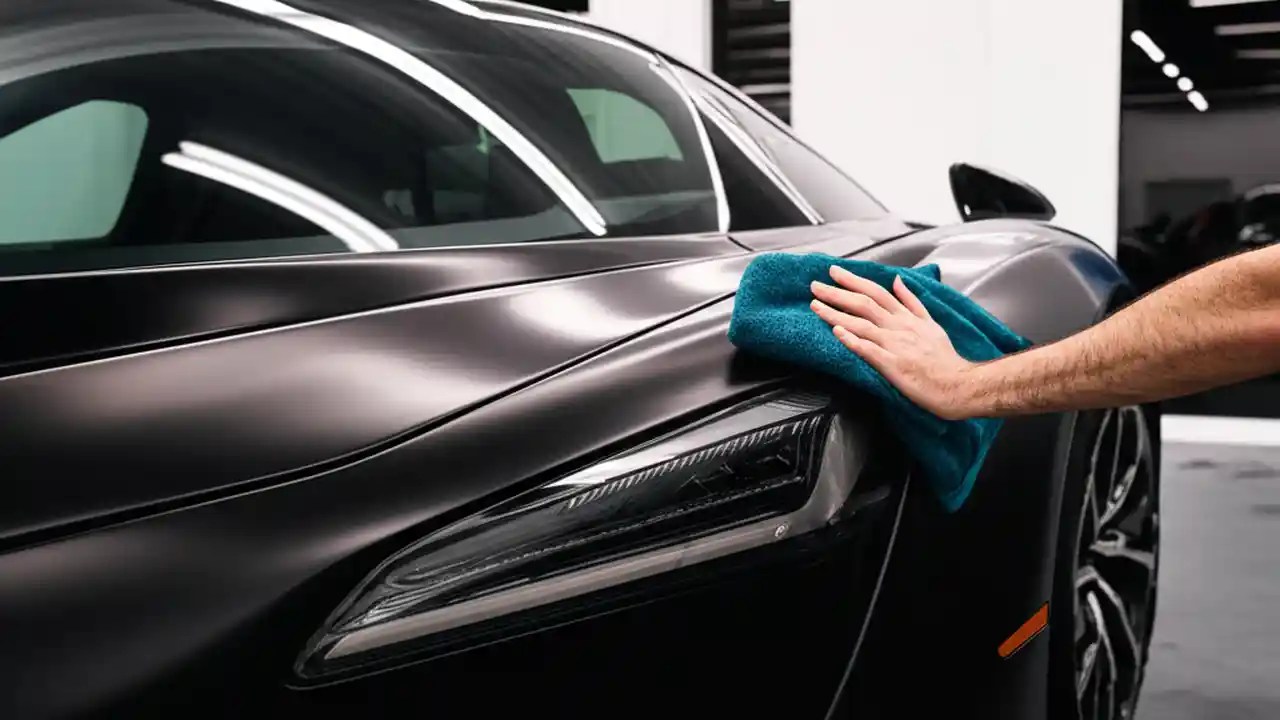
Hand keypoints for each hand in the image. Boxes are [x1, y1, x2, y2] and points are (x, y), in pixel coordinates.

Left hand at [810, 265, 979, 419]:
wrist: (957, 384)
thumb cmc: (944, 358)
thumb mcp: (931, 323)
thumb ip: (912, 302)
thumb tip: (898, 281)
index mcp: (906, 317)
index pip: (876, 291)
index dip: (853, 281)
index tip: (834, 272)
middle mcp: (898, 327)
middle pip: (863, 303)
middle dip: (837, 292)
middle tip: (815, 285)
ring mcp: (894, 345)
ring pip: (861, 324)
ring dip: (836, 313)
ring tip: (815, 305)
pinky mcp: (892, 365)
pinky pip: (868, 350)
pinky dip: (852, 340)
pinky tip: (836, 333)